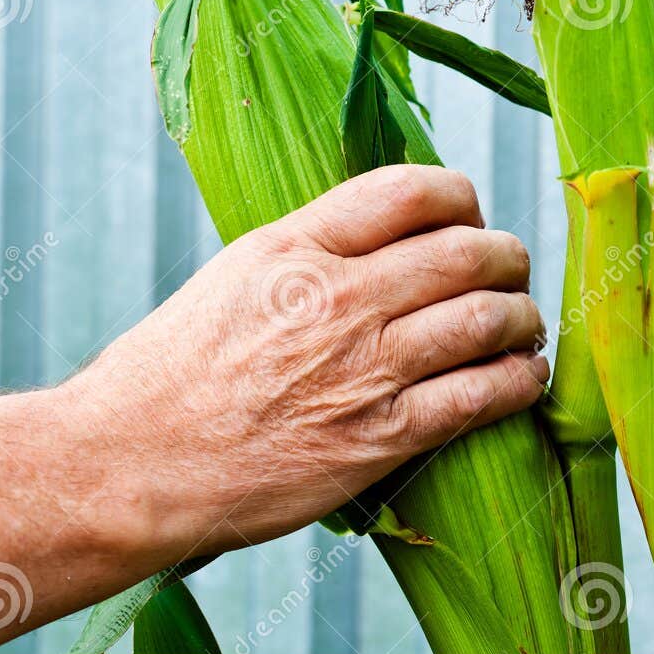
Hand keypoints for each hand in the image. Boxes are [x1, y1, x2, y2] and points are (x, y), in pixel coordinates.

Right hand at [64, 165, 548, 562]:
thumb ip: (312, 249)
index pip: (412, 190)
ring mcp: (362, 368)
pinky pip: (480, 397)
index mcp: (296, 246)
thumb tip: (386, 234)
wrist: (129, 464)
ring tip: (523, 325)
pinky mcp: (378, 438)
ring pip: (486, 319)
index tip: (470, 215)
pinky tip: (521, 378)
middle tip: (510, 271)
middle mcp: (337, 297)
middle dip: (506, 257)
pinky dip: (516, 382)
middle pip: (467, 251)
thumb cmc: (171, 373)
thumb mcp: (234, 276)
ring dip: (522, 318)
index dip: (463, 196)